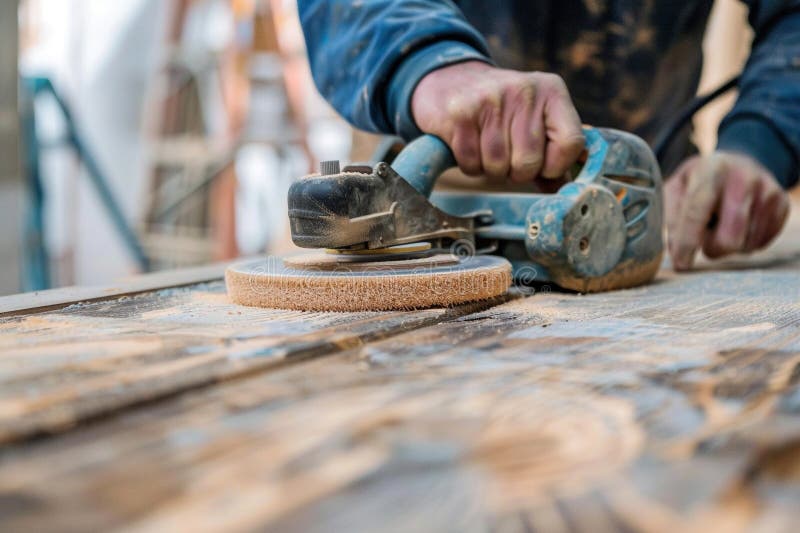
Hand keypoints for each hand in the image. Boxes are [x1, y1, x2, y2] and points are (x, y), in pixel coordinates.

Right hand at [411, 61, 584, 181]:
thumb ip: (553, 153)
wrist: (450, 80)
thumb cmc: (501, 110)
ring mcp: (491, 100)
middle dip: (516, 172)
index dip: (555, 166)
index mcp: (551, 91)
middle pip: (529, 163)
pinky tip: (469, 145)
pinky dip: (470, 165)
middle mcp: (524, 91)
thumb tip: (564, 190)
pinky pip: (472, 164)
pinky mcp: (461, 114)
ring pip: (498, 167)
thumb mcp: (534, 119)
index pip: (571, 143)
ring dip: (491, 170)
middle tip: (507, 156)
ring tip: (486, 148)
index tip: (542, 165)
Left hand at [665, 152, 790, 269]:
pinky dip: (744, 242)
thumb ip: (670, 216)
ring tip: (722, 224)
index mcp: (712, 170)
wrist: (740, 163)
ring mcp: (768, 192)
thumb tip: (675, 249)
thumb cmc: (700, 181)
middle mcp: (744, 179)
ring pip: (745, 245)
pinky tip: (738, 225)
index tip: (681, 264)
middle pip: (728, 239)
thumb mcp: (677, 187)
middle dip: (711, 249)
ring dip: (727, 245)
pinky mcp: (782, 206)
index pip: (696, 213)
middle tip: (704, 240)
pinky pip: (760, 244)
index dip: (687, 242)